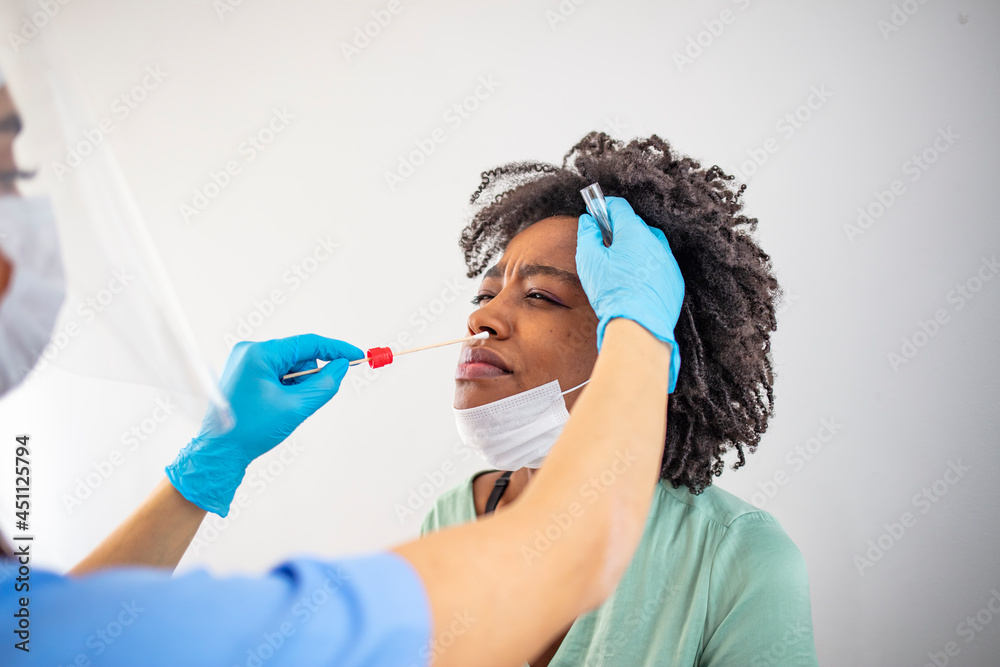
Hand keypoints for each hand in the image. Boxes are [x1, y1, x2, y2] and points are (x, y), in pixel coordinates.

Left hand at [166, 334, 362, 515]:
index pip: (308, 343)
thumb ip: (325, 384)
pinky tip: (275, 406)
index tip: (356, 356)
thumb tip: (341, 367)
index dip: (336, 350)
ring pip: (289, 366)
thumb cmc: (251, 430)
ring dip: (296, 384)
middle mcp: (249, 351)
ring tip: (283, 408)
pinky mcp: (244, 373)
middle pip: (298, 355)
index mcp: (259, 354)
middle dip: (309, 376)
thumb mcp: (296, 407)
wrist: (219, 452)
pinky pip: (276, 373)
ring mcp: (244, 362)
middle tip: (303, 401)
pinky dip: (285, 388)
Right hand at [576, 196, 683, 391]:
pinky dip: (646, 268)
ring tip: (620, 267)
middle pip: (635, 226)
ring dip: (635, 249)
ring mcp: (668, 261)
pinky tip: (634, 283)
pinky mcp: (674, 280)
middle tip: (605, 244)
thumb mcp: (589, 260)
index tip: (596, 211)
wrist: (639, 326)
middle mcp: (656, 242)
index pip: (620, 207)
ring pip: (649, 246)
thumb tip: (589, 222)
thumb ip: (587, 235)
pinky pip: (658, 265)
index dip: (605, 207)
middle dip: (619, 230)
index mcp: (635, 232)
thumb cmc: (612, 292)